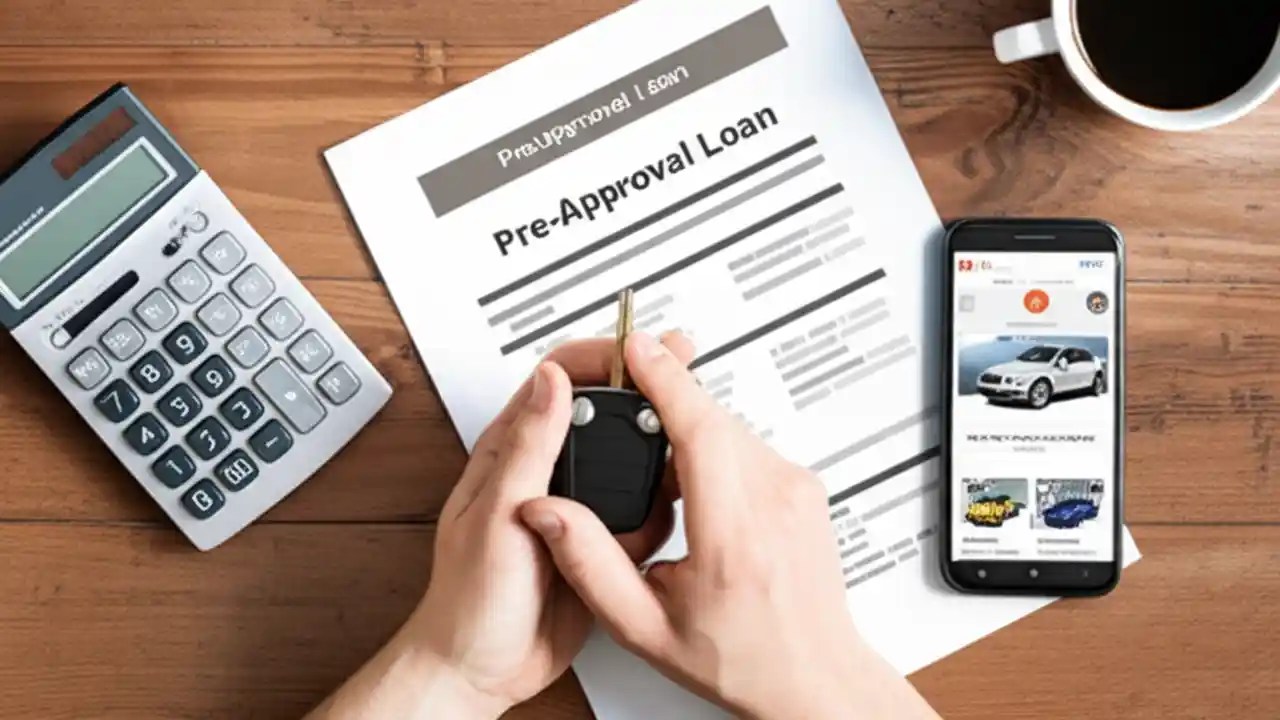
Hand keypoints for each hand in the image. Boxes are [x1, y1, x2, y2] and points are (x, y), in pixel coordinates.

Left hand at [308, 334, 693, 719]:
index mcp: (509, 452)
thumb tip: (553, 380)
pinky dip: (658, 510)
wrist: (482, 669)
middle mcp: (543, 473)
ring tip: (686, 445)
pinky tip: (669, 511)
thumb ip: (528, 445)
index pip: (556, 379)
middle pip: (600, 413)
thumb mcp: (498, 513)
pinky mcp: (596, 543)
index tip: (640, 351)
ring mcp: (573, 508)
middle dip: (641, 395)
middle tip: (680, 377)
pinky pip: (638, 515)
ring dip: (654, 454)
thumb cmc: (468, 600)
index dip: (599, 356)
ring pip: (624, 462)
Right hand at [520, 332, 938, 719]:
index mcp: (733, 539)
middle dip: (663, 404)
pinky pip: (748, 445)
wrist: (813, 676)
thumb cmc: (741, 659)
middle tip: (623, 402)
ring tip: (661, 480)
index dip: (663, 381)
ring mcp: (797, 490)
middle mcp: (774, 503)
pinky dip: (714, 451)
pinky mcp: (804, 486)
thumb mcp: (644, 627)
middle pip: (710, 419)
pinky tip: (696, 493)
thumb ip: (588, 564)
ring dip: (688, 434)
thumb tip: (548, 512)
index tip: (634, 350)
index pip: (699, 431)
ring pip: (729, 428)